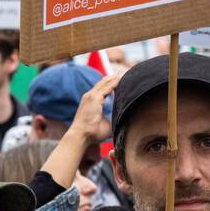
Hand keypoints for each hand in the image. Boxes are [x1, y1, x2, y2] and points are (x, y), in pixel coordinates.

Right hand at [42, 72, 119, 190]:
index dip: (113, 82)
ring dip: (117, 78)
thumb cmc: (92, 133)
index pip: (104, 87)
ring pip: (106, 82)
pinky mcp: (94, 98)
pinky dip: (115, 83)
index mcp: (92, 100)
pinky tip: (123, 80)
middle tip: (128, 74)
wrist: (80, 136)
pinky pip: (107, 87)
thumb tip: (126, 121)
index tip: (124, 80)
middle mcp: (91, 96)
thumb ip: (114, 119)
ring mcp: (91, 96)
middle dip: (116, 77)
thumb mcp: (106, 124)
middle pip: (105, 81)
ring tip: (128, 74)